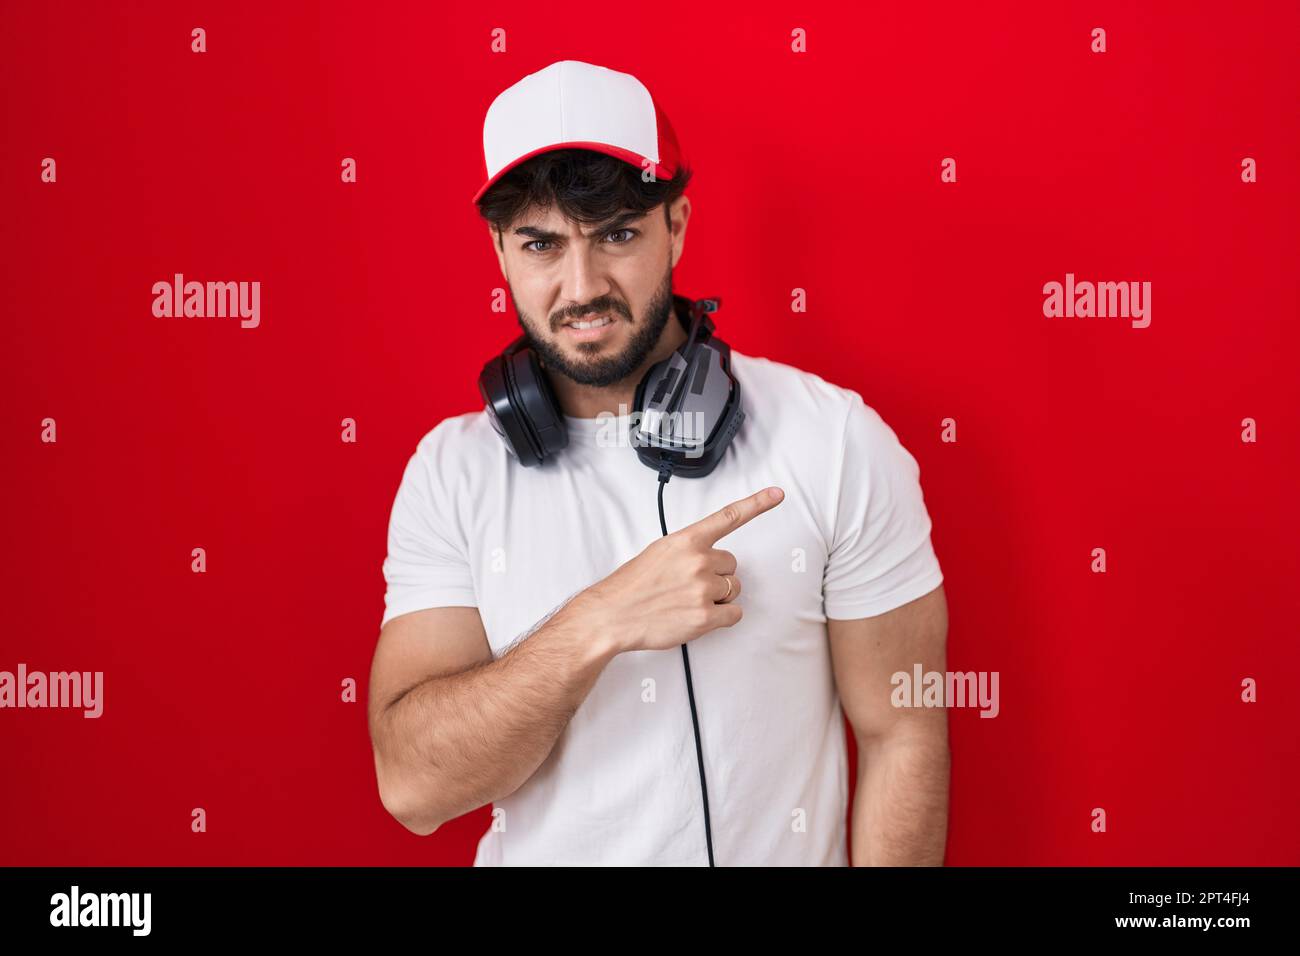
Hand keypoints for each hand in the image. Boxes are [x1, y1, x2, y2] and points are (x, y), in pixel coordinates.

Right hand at [574, 486, 785, 653]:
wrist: (613, 614)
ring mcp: (703, 588)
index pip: (729, 517)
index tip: (777, 494)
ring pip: (733, 588)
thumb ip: (687, 550)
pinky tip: (698, 616)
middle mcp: (698, 561)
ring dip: (717, 596)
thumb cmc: (632, 586)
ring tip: (688, 601)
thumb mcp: (659, 553)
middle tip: (690, 584)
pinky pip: (734, 613)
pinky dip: (721, 617)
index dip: (757, 504)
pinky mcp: (706, 616)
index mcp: (686, 540)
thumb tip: (706, 558)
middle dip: (717, 574)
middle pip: (732, 564)